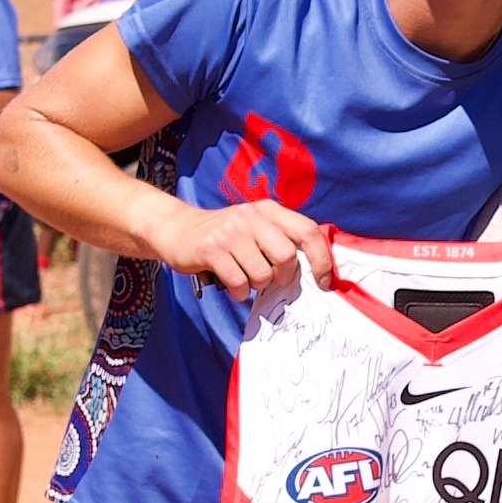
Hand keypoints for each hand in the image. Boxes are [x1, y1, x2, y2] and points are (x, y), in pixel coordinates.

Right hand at [150, 196, 329, 298]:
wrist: (177, 229)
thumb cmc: (225, 236)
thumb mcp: (255, 228)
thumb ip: (282, 240)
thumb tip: (313, 270)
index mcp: (269, 210)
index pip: (308, 231)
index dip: (322, 259)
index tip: (324, 282)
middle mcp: (252, 216)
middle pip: (287, 257)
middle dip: (283, 277)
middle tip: (270, 280)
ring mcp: (231, 231)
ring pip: (263, 274)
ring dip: (256, 285)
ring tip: (244, 277)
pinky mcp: (212, 248)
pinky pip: (239, 283)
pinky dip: (238, 291)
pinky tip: (230, 283)